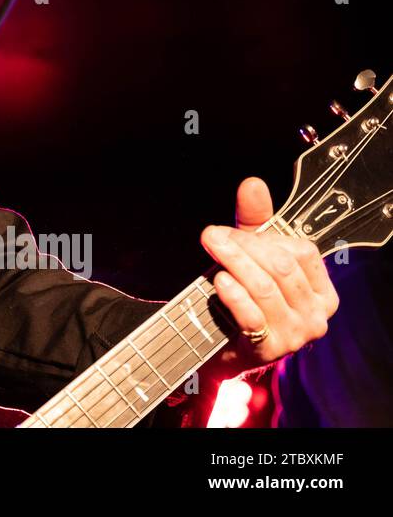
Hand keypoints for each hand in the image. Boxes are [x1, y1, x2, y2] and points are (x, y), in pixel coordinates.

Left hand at [200, 177, 339, 375]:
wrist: (219, 342)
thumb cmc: (242, 294)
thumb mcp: (251, 255)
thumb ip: (255, 220)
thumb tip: (253, 184)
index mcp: (322, 291)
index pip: (299, 252)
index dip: (262, 237)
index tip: (229, 231)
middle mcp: (316, 315)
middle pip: (280, 267)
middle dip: (243, 247)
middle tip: (212, 236)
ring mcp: (296, 335)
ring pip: (265, 288)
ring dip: (233, 263)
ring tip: (212, 250)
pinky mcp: (269, 349)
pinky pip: (253, 316)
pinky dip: (233, 295)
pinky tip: (218, 281)